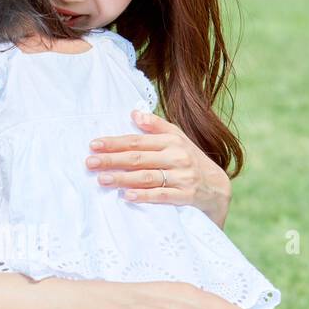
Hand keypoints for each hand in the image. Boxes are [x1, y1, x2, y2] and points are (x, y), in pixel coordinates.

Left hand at [86, 110, 231, 226]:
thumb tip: (135, 112)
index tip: (94, 145)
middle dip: (113, 160)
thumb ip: (157, 126)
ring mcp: (182, 177)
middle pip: (139, 158)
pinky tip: (127, 196)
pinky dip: (144, 196)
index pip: (138, 141)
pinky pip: (162, 196)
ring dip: (123, 178)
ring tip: (102, 179)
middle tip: (90, 162)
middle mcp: (177, 157)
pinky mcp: (186, 196)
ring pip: (147, 177)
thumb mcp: (179, 139)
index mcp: (171, 141)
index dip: (115, 143)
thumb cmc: (192, 161)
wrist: (218, 188)